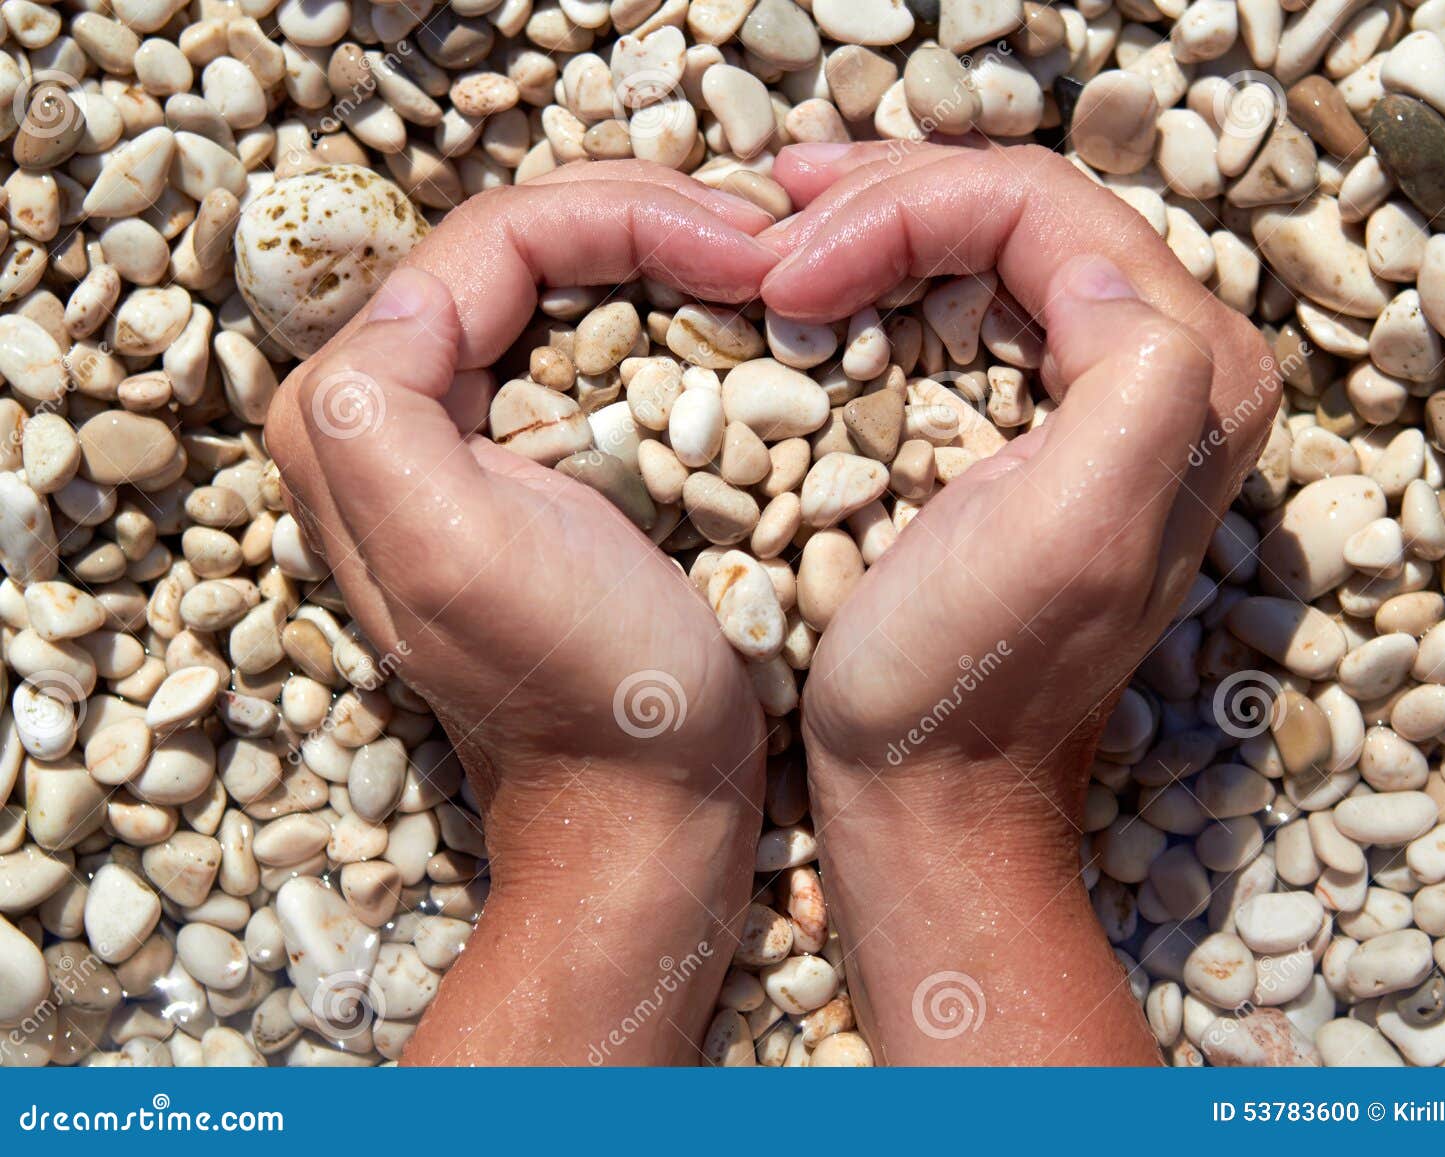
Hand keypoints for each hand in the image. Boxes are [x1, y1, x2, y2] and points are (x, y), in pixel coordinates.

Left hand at [265, 163, 778, 1063]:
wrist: (643, 806)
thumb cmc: (587, 689)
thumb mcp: (454, 556)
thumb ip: (382, 403)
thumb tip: (423, 285)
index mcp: (356, 413)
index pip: (494, 241)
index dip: (629, 217)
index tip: (748, 250)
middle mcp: (387, 413)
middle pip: (522, 251)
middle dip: (649, 222)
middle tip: (764, 243)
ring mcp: (456, 442)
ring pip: (558, 288)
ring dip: (662, 258)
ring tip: (760, 266)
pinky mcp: (522, 472)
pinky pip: (586, 347)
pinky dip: (664, 316)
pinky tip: (731, 321)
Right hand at [761, 143, 1277, 1063]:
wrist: (935, 790)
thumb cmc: (967, 676)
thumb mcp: (1070, 538)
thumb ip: (1137, 378)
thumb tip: (1095, 270)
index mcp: (1189, 376)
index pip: (1039, 209)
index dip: (898, 211)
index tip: (785, 275)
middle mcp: (1174, 371)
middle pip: (1024, 211)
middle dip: (885, 196)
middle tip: (768, 215)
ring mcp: (1112, 399)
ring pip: (997, 246)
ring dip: (882, 222)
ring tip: (780, 228)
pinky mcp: (1052, 430)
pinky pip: (978, 304)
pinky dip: (892, 276)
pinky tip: (825, 280)